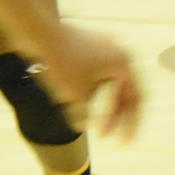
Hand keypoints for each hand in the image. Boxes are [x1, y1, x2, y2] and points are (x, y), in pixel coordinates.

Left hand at [34, 23, 143, 140]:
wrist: (38, 31)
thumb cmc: (61, 62)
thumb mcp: (75, 95)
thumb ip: (85, 113)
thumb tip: (82, 125)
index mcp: (123, 64)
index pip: (136, 100)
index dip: (131, 124)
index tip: (123, 143)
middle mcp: (119, 53)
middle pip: (125, 91)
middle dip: (117, 115)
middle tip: (108, 135)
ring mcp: (103, 46)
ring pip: (110, 82)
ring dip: (104, 103)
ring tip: (92, 119)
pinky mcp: (87, 44)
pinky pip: (97, 72)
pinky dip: (93, 89)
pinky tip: (78, 100)